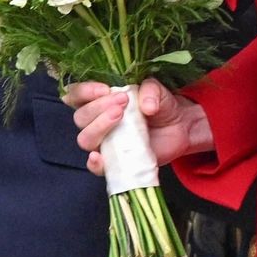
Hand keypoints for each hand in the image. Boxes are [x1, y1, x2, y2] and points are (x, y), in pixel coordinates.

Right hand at [64, 78, 211, 176]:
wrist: (179, 127)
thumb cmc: (161, 105)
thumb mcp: (158, 91)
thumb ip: (151, 91)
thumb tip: (147, 106)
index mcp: (100, 99)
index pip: (77, 94)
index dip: (84, 91)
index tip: (104, 89)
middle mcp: (96, 121)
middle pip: (80, 117)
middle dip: (98, 108)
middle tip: (122, 102)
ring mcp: (104, 143)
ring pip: (85, 139)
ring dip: (99, 127)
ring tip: (121, 117)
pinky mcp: (114, 162)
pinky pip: (97, 167)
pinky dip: (94, 163)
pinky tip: (99, 157)